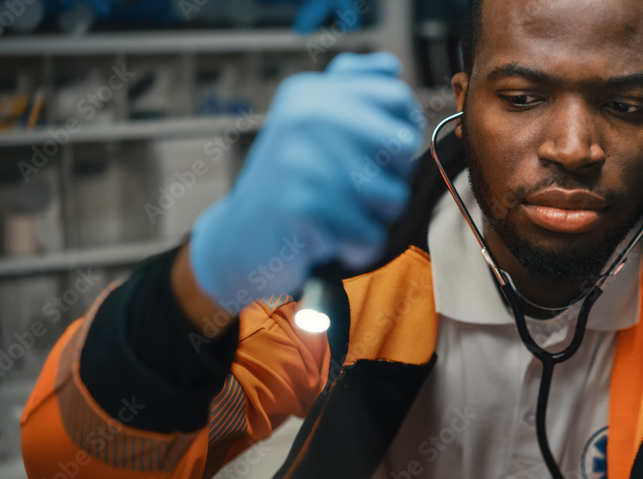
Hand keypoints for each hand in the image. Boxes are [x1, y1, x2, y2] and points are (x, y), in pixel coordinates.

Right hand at [189, 52, 422, 305]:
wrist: (240, 240)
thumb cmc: (291, 185)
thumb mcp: (312, 127)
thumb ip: (352, 90)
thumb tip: (391, 66)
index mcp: (310, 93)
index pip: (396, 96)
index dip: (400, 134)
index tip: (377, 157)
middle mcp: (306, 117)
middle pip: (402, 145)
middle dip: (392, 179)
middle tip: (351, 192)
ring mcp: (302, 159)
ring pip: (393, 197)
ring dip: (374, 219)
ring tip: (335, 217)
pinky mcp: (303, 207)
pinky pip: (370, 235)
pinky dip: (357, 248)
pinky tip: (326, 241)